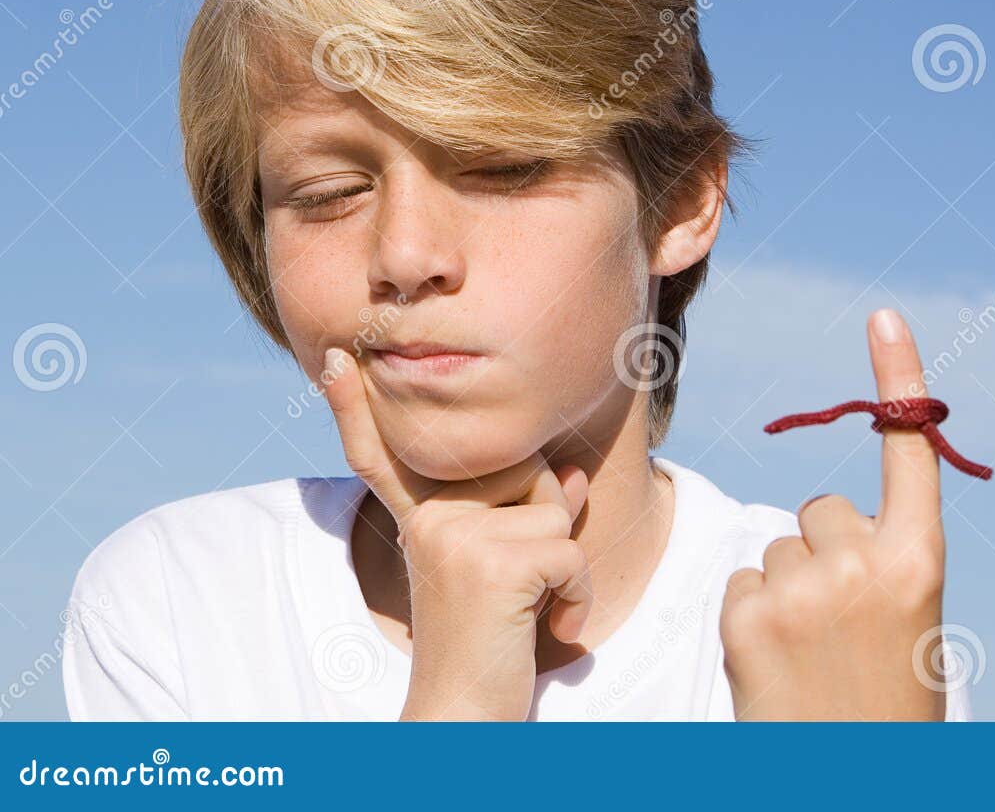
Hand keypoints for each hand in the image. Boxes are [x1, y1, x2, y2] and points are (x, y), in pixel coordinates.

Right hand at [321, 347, 591, 720]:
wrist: (466, 720)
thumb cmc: (492, 643)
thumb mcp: (509, 568)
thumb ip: (530, 514)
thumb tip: (571, 475)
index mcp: (422, 516)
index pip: (393, 455)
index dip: (356, 406)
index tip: (334, 359)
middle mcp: (427, 518)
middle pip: (527, 468)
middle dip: (547, 520)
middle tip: (518, 585)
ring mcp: (452, 538)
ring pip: (554, 508)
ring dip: (563, 564)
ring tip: (527, 606)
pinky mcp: (488, 566)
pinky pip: (568, 551)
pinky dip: (575, 595)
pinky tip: (548, 626)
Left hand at [720, 308, 947, 719]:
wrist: (854, 779)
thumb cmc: (885, 705)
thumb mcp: (910, 626)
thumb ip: (884, 560)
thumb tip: (826, 518)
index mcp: (921, 561)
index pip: (909, 452)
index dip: (899, 378)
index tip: (884, 316)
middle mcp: (866, 563)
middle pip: (821, 508)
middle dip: (823, 550)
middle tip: (840, 624)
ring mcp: (804, 587)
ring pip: (777, 547)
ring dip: (785, 589)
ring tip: (810, 655)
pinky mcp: (747, 615)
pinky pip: (741, 581)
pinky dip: (750, 617)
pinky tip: (775, 664)